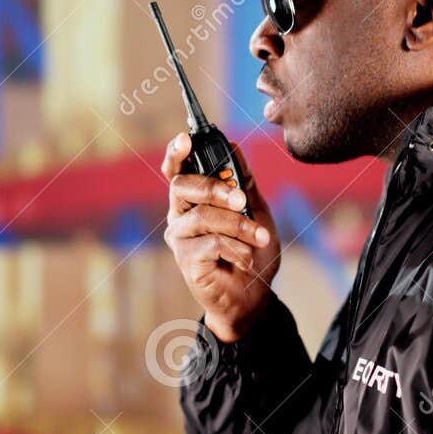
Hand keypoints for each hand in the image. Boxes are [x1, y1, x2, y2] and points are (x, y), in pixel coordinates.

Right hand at [161, 132, 280, 342]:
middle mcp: (180, 215)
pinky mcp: (186, 260)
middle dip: (215, 188)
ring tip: (256, 237)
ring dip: (237, 225)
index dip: (176, 152)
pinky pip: (210, 242)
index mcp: (194, 199)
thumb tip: (233, 146)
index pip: (176, 169)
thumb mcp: (255, 209)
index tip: (186, 138)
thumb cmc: (250, 250)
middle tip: (241, 199)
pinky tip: (244, 258)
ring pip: (203, 216)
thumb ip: (243, 180)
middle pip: (182, 186)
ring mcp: (180, 238)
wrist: (253, 295)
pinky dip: (235, 248)